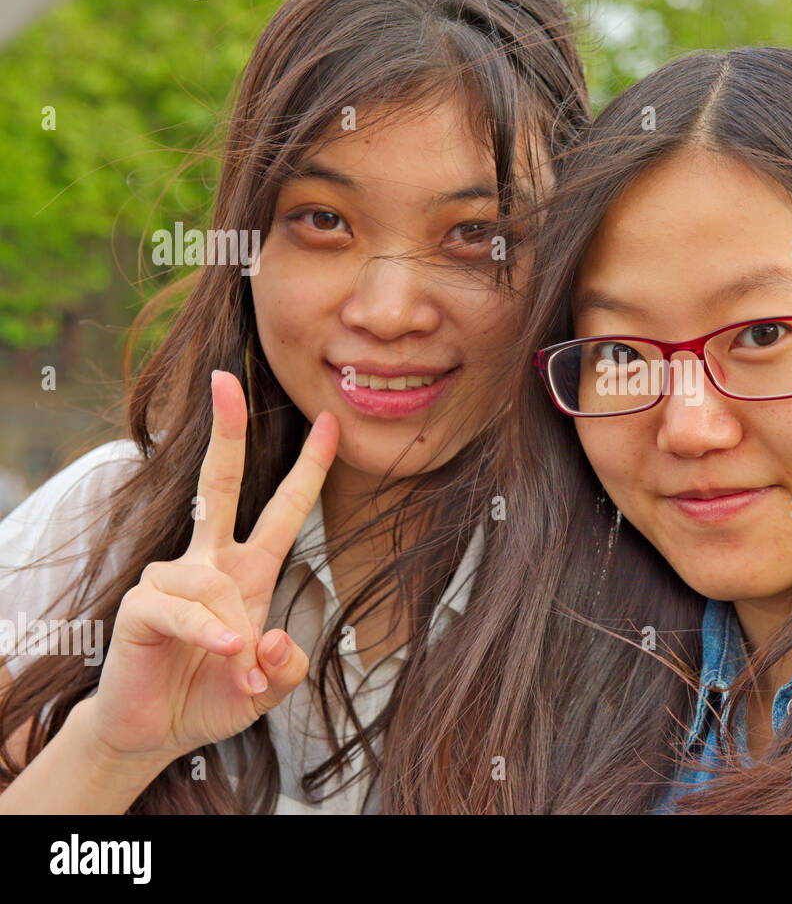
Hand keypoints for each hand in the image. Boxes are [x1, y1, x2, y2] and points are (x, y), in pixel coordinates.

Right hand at [85, 370, 338, 762]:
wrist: (155, 731)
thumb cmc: (213, 696)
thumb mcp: (268, 688)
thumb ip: (285, 668)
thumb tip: (273, 640)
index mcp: (250, 570)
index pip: (283, 509)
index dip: (307, 469)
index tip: (330, 424)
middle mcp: (210, 563)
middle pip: (218, 484)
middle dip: (226, 432)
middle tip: (226, 380)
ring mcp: (172, 579)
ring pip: (216, 584)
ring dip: (235, 635)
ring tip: (239, 673)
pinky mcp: (141, 605)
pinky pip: (183, 610)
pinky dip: (208, 634)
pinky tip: (224, 652)